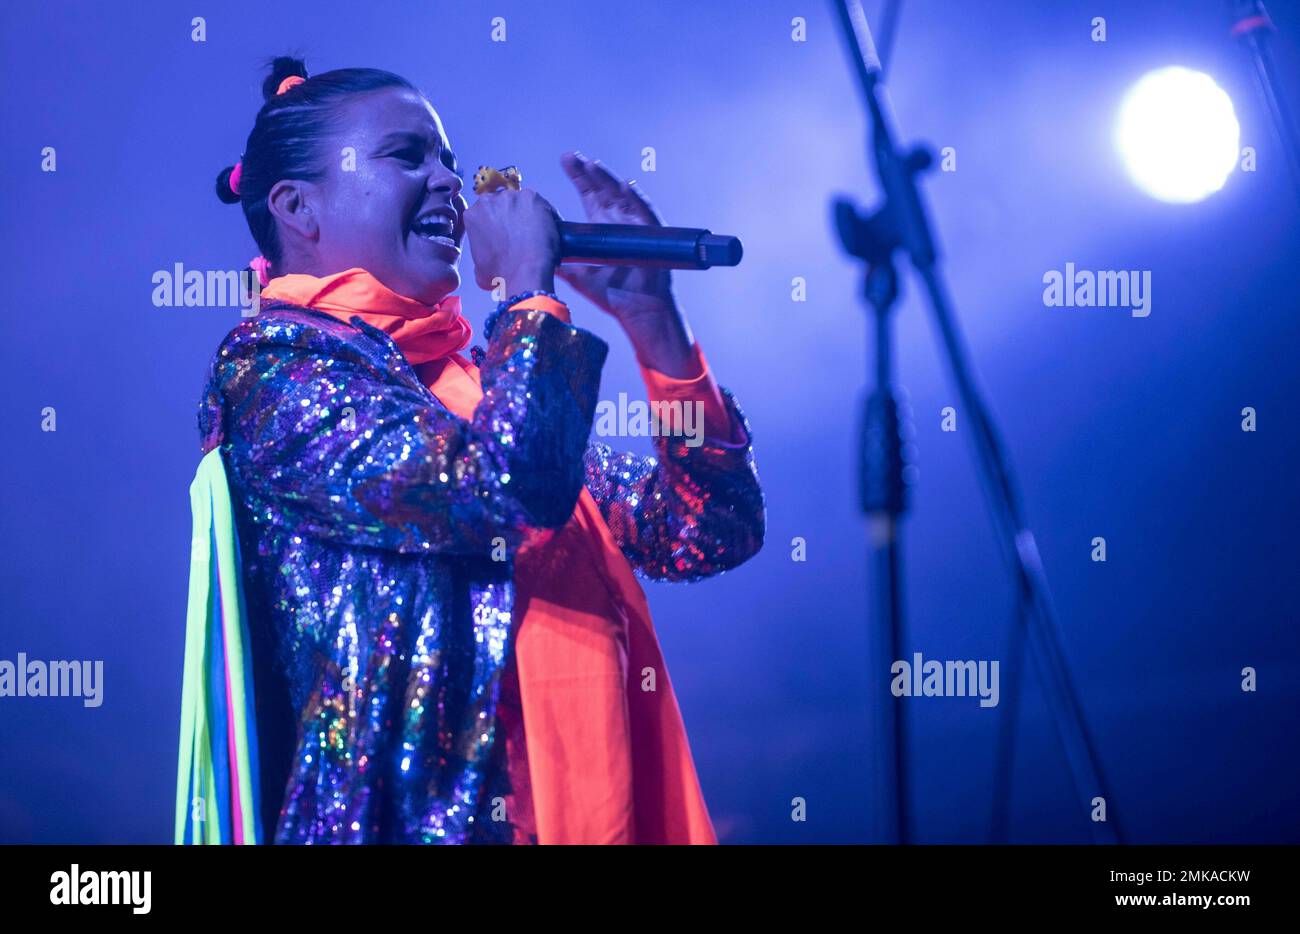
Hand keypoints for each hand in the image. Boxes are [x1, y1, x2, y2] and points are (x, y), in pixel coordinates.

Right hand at [463, 186, 560, 294]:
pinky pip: (543, 205)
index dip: (499, 224)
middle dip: (512, 216)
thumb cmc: (502, 274)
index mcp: (472, 215)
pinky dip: (549, 216)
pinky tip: (550, 231)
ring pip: (523, 203)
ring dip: (529, 214)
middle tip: (523, 234)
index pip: (487, 213)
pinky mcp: (531, 197)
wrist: (524, 273)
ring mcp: (510, 197)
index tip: (508, 233)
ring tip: (538, 234)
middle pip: (503, 204)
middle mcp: (488, 201)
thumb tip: (491, 258)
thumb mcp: (479, 269)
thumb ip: (482, 255)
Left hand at [557, 152, 695, 375]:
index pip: (589, 194)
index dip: (579, 177)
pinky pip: (644, 211)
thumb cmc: (611, 293)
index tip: (565, 160)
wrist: (637, 308)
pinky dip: (636, 198)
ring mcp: (635, 224)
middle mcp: (618, 220)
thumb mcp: (578, 275)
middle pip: (602, 189)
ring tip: (592, 165)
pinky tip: (626, 185)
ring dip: (607, 179)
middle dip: (587, 172)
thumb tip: (529, 255)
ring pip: (621, 195)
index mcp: (602, 226)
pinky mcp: (651, 233)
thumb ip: (559, 262)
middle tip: (570, 156)